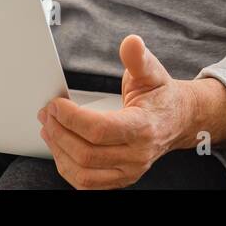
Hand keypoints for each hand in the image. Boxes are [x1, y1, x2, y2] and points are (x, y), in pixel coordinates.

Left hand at [37, 35, 195, 189]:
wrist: (179, 120)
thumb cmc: (161, 95)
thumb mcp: (152, 72)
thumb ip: (138, 58)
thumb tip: (131, 43)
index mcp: (143, 127)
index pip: (99, 130)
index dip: (71, 118)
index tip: (55, 104)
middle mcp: (137, 155)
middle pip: (86, 153)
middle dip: (59, 131)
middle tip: (46, 113)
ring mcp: (129, 171)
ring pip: (83, 173)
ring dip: (59, 151)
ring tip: (48, 129)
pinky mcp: (121, 178)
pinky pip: (87, 183)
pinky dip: (68, 167)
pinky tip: (59, 148)